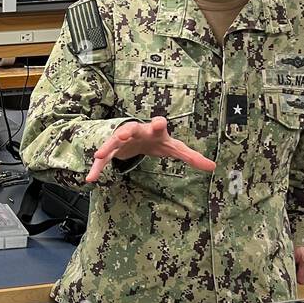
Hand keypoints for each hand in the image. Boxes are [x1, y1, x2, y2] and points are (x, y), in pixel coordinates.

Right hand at [87, 117, 214, 182]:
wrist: (136, 136)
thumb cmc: (157, 141)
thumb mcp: (174, 148)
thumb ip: (191, 157)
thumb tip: (213, 167)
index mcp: (154, 131)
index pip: (158, 125)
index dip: (158, 124)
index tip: (159, 123)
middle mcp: (137, 131)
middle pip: (132, 128)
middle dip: (127, 130)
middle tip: (123, 134)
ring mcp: (122, 140)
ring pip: (113, 142)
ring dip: (107, 147)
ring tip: (99, 155)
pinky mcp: (113, 150)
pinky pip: (104, 160)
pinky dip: (97, 169)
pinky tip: (90, 179)